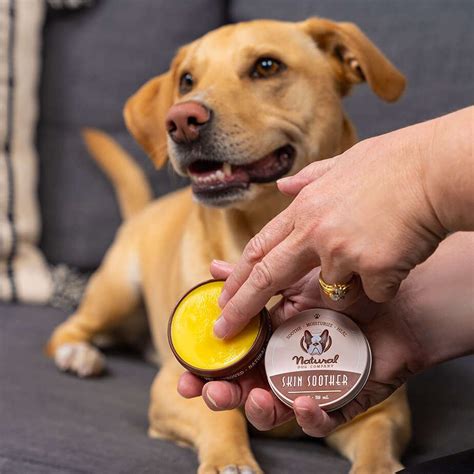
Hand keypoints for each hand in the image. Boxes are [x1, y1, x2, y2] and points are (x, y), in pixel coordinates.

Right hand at [178, 260, 417, 436]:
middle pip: (246, 390)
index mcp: (269, 343)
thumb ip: (254, 277)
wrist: (393, 299)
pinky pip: (325, 417)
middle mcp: (286, 367)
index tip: (185, 375)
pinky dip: (311, 415)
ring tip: (253, 398)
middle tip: (209, 392)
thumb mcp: (292, 278)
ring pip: (278, 410)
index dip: (206, 373)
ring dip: (260, 411)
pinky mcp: (344, 397)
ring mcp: (313, 383)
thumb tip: (214, 267)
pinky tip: (302, 400)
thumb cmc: (341, 290)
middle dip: (223, 397)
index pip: (231, 364)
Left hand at [213, 121, 450, 338]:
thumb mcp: (344, 163)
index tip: (223, 296)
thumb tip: (283, 187)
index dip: (238, 275)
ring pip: (334, 288)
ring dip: (351, 279)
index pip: (259, 248)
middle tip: (225, 328)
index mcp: (305, 208)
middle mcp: (315, 231)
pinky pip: (374, 291)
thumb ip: (310, 178)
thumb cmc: (395, 163)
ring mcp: (341, 251)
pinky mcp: (372, 269)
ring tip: (376, 246)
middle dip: (242, 307)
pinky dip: (385, 281)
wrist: (436, 170)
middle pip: (267, 277)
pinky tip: (399, 253)